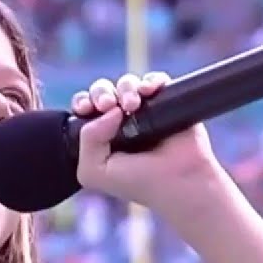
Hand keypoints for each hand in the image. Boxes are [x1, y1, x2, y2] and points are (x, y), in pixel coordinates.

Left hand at [71, 72, 231, 221]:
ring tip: (133, 105)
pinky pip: (155, 80)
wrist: (179, 181)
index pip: (84, 109)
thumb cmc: (137, 181)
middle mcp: (120, 122)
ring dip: (126, 88)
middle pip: (103, 91)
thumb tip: (110, 108)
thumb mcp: (95, 172)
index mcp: (99, 136)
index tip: (86, 108)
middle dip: (102, 92)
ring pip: (127, 84)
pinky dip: (151, 81)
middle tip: (109, 105)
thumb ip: (87, 140)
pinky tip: (149, 91)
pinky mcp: (167, 102)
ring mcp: (144, 111)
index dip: (83, 103)